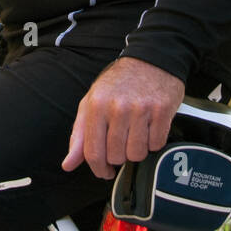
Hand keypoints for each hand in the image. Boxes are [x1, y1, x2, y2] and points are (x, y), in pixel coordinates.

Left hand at [62, 57, 185, 179]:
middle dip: (119, 157)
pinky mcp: (162, 111)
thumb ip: (79, 135)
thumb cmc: (119, 83)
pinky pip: (156, 144)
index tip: (104, 171)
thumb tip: (68, 164)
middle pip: (116, 157)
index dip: (99, 169)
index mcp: (96, 106)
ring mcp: (140, 109)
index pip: (93, 152)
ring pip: (137, 154)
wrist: (150, 59)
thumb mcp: (92, 102)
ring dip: (137, 150)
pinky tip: (149, 128)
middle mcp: (117, 107)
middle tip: (123, 144)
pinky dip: (153, 142)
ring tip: (136, 134)